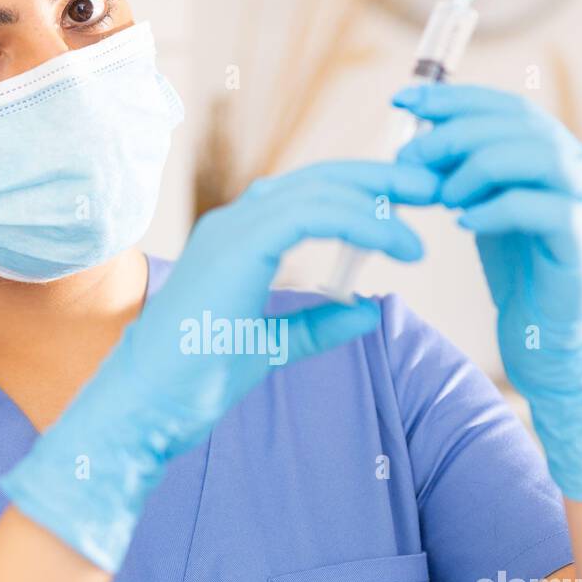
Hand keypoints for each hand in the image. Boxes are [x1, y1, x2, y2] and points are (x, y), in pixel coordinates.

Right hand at [1, 158, 438, 568]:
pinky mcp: (237, 246)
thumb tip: (365, 311)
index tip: (410, 208)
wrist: (147, 403)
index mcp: (237, 239)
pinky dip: (359, 223)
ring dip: (378, 197)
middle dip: (381, 181)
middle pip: (320, 179)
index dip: (363, 194)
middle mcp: (233, 222)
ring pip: (319, 189)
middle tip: (435, 188)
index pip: (310, 195)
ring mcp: (231, 229)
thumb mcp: (271, 346)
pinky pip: (311, 215)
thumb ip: (317, 326)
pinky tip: (395, 243)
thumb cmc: (193, 379)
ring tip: (426, 213)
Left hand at [392, 82, 581, 500]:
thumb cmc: (524, 277)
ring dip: (477, 167)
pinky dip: (496, 208)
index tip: (404, 98)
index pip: (509, 107)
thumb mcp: (489, 210)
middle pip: (520, 124)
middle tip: (409, 159)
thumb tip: (420, 140)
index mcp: (562, 155)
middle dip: (455, 134)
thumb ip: (468, 175)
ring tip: (441, 196)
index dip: (455, 99)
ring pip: (537, 155)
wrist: (557, 344)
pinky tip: (463, 222)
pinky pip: (542, 208)